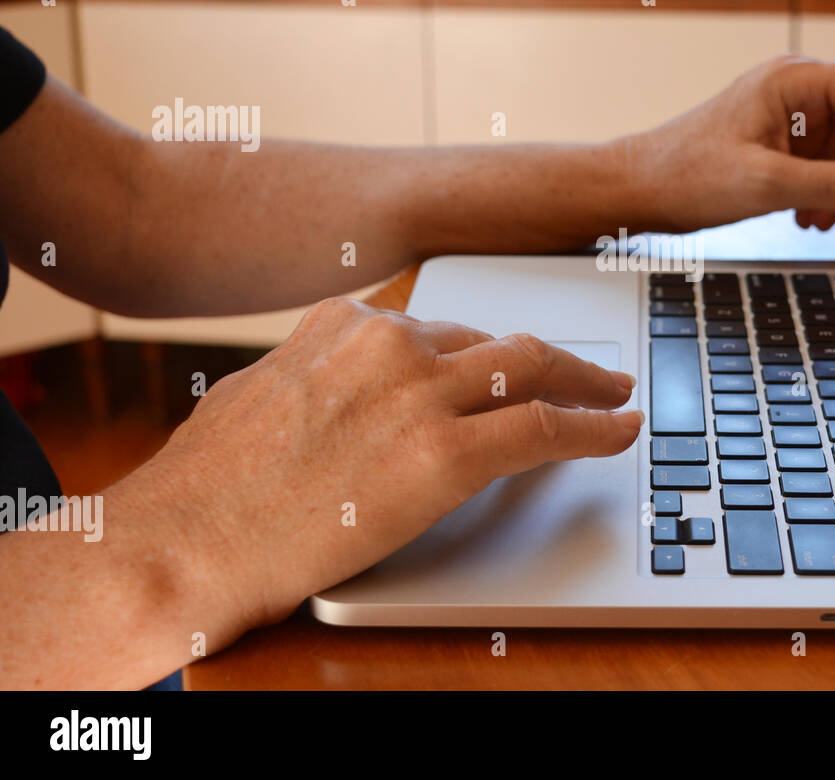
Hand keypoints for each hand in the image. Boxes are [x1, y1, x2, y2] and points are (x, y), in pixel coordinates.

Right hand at [127, 298, 641, 648]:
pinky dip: (594, 430)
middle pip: (497, 343)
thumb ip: (315, 377)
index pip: (442, 329)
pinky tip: (619, 433)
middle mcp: (390, 345)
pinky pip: (545, 430)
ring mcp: (420, 395)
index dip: (488, 349)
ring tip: (614, 394)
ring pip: (534, 370)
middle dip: (550, 358)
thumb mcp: (260, 395)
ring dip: (586, 382)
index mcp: (345, 326)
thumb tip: (335, 390)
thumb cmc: (206, 486)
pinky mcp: (443, 454)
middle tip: (588, 370)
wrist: (184, 540)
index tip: (510, 357)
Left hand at [622, 54, 834, 232]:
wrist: (640, 190)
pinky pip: (829, 165)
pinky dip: (827, 194)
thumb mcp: (768, 184)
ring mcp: (792, 119)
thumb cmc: (685, 175)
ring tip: (814, 218)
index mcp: (796, 80)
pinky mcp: (784, 146)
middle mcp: (799, 92)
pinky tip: (804, 216)